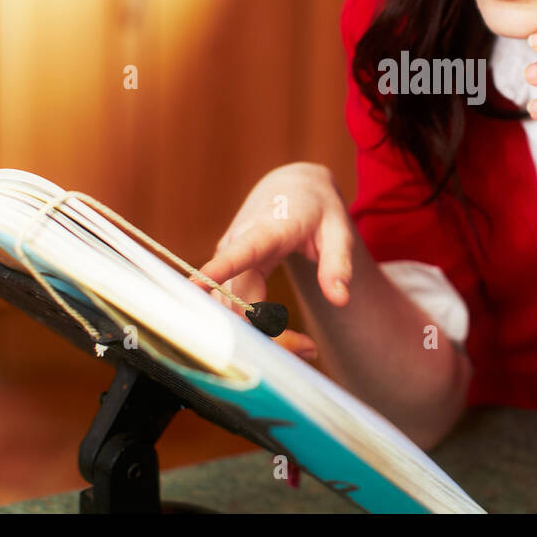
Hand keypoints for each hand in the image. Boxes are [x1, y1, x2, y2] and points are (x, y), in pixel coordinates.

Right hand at [191, 162, 354, 360]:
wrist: (291, 186)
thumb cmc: (317, 208)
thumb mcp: (338, 230)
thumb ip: (339, 263)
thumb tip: (340, 299)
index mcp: (264, 230)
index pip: (237, 252)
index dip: (217, 270)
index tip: (196, 286)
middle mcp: (236, 244)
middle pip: (239, 301)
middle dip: (270, 333)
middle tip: (310, 350)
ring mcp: (226, 258)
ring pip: (231, 310)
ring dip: (262, 335)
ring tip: (305, 346)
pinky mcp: (227, 271)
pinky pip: (231, 307)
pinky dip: (256, 327)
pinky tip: (286, 335)